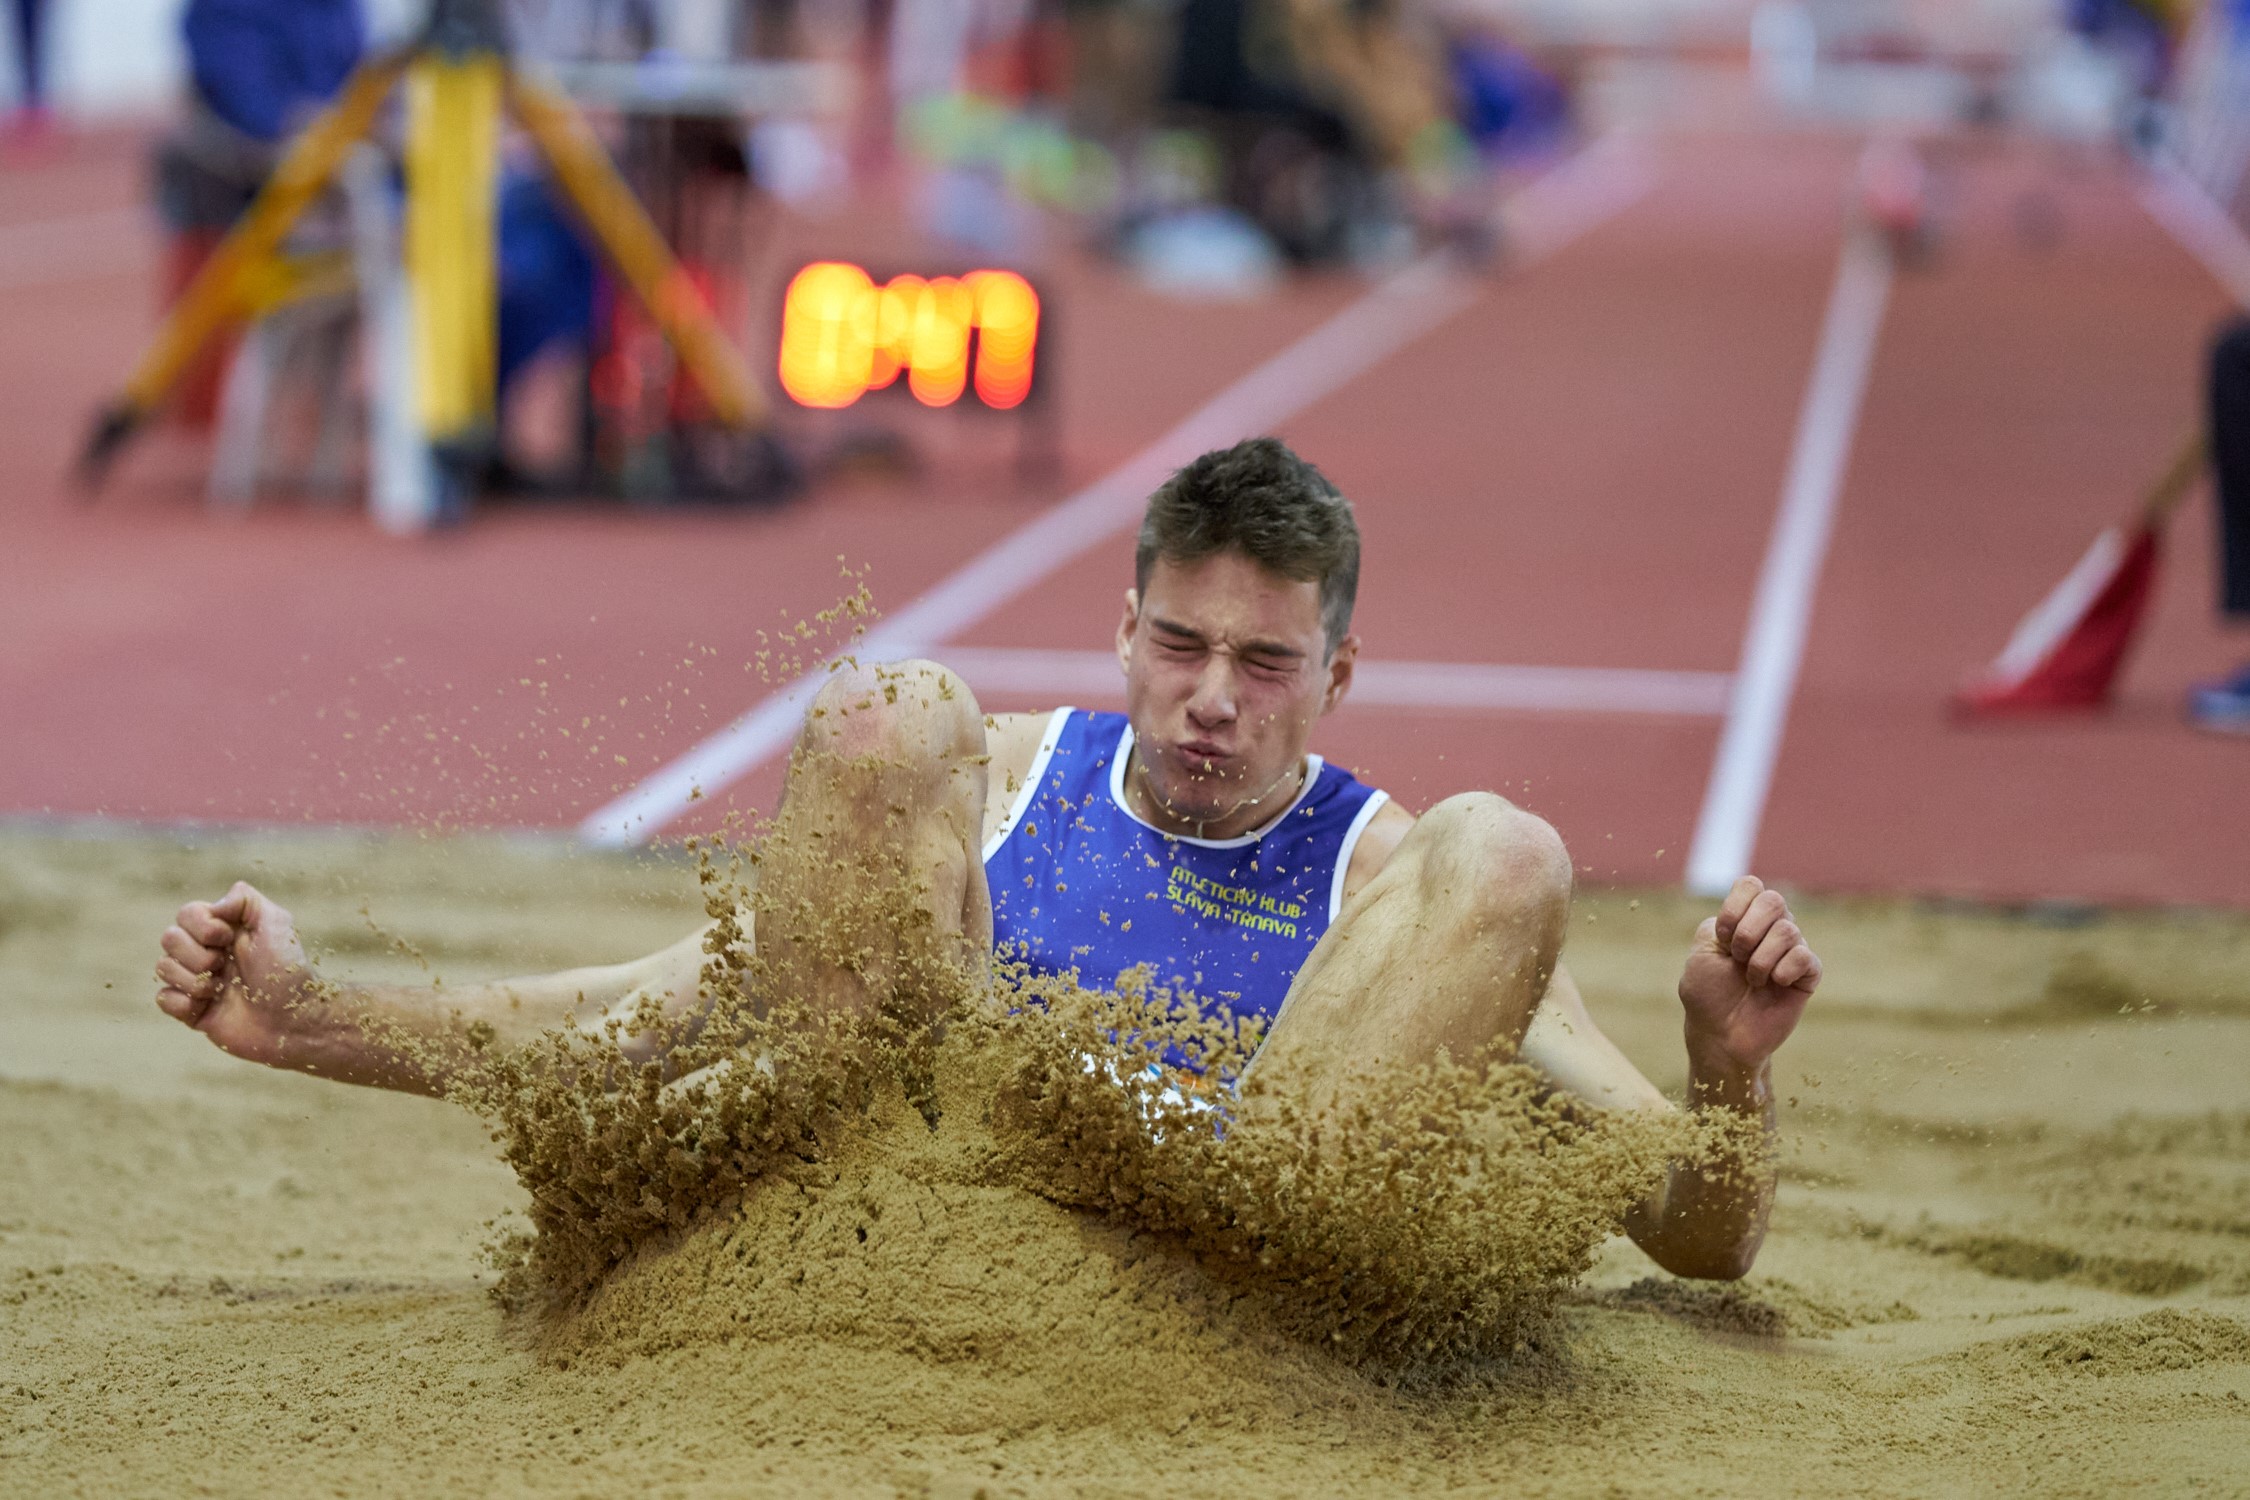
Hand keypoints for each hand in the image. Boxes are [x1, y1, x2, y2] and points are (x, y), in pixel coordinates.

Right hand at [155, 882, 319, 1067]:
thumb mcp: (276, 924)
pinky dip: (183, 1003)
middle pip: (169, 938)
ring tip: (221, 990)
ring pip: (163, 967)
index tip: (230, 939)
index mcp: (223, 929)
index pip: (186, 914)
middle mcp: (205, 952)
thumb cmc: (288, 973)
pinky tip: (206, 1007)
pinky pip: (162, 999)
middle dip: (198, 955)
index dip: (203, 927)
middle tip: (225, 967)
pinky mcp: (190, 1010)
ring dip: (194, 980)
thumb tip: (212, 906)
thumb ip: (245, 900)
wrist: (291, 1022)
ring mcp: (196, 981)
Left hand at [1677, 876, 1819, 1075]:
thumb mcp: (1700, 954)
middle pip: (1774, 900)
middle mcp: (1769, 930)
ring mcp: (1790, 951)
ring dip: (1760, 958)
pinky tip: (1773, 984)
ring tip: (1752, 980)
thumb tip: (1748, 913)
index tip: (1722, 937)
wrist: (1722, 1037)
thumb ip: (1718, 925)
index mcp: (1742, 920)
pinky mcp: (1808, 975)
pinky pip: (1805, 957)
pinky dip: (1784, 970)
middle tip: (1737, 958)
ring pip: (1788, 930)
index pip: (1751, 885)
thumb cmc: (1708, 997)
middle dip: (1748, 930)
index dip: (1735, 908)